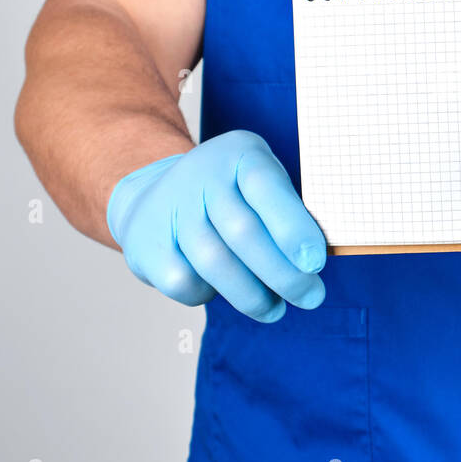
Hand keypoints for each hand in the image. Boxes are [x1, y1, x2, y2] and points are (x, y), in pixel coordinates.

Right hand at [106, 130, 325, 322]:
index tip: (315, 264)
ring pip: (215, 263)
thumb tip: (312, 264)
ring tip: (276, 309)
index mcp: (239, 152)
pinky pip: (185, 282)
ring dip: (253, 296)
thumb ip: (287, 214)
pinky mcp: (145, 243)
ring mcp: (170, 207)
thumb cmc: (230, 196)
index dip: (292, 228)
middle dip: (283, 274)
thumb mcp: (261, 185)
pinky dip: (209, 295)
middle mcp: (201, 173)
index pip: (266, 187)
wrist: (155, 195)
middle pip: (243, 232)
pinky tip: (224, 291)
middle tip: (311, 297)